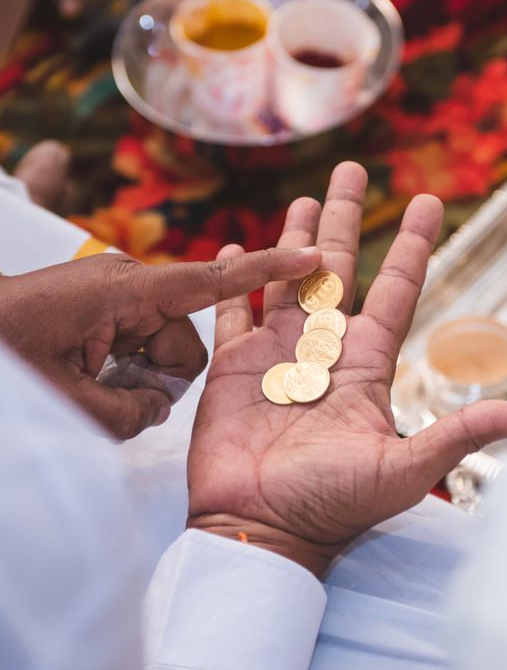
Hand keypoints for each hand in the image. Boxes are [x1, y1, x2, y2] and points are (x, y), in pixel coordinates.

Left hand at [0, 247, 321, 438]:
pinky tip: (84, 380)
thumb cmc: (5, 362)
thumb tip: (156, 406)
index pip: (214, 281)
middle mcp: (127, 285)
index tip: (313, 257)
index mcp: (126, 292)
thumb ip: (134, 411)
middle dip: (160, 374)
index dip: (269, 271)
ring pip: (159, 346)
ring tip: (84, 388)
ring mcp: (112, 295)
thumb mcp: (73, 403)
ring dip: (133, 376)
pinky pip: (134, 342)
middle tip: (111, 395)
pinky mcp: (99, 307)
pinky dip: (119, 368)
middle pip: (184, 338)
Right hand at [186, 163, 506, 576]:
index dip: (411, 244)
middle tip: (350, 168)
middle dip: (343, 216)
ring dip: (293, 238)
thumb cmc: (333, 506)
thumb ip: (460, 437)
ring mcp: (278, 356)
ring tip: (302, 198)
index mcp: (367, 363)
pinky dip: (235, 280)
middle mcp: (325, 350)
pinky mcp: (232, 370)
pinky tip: (236, 248)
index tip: (428, 201)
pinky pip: (233, 312)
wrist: (262, 531)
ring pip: (287, 279)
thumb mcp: (405, 471)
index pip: (397, 288)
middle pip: (337, 266)